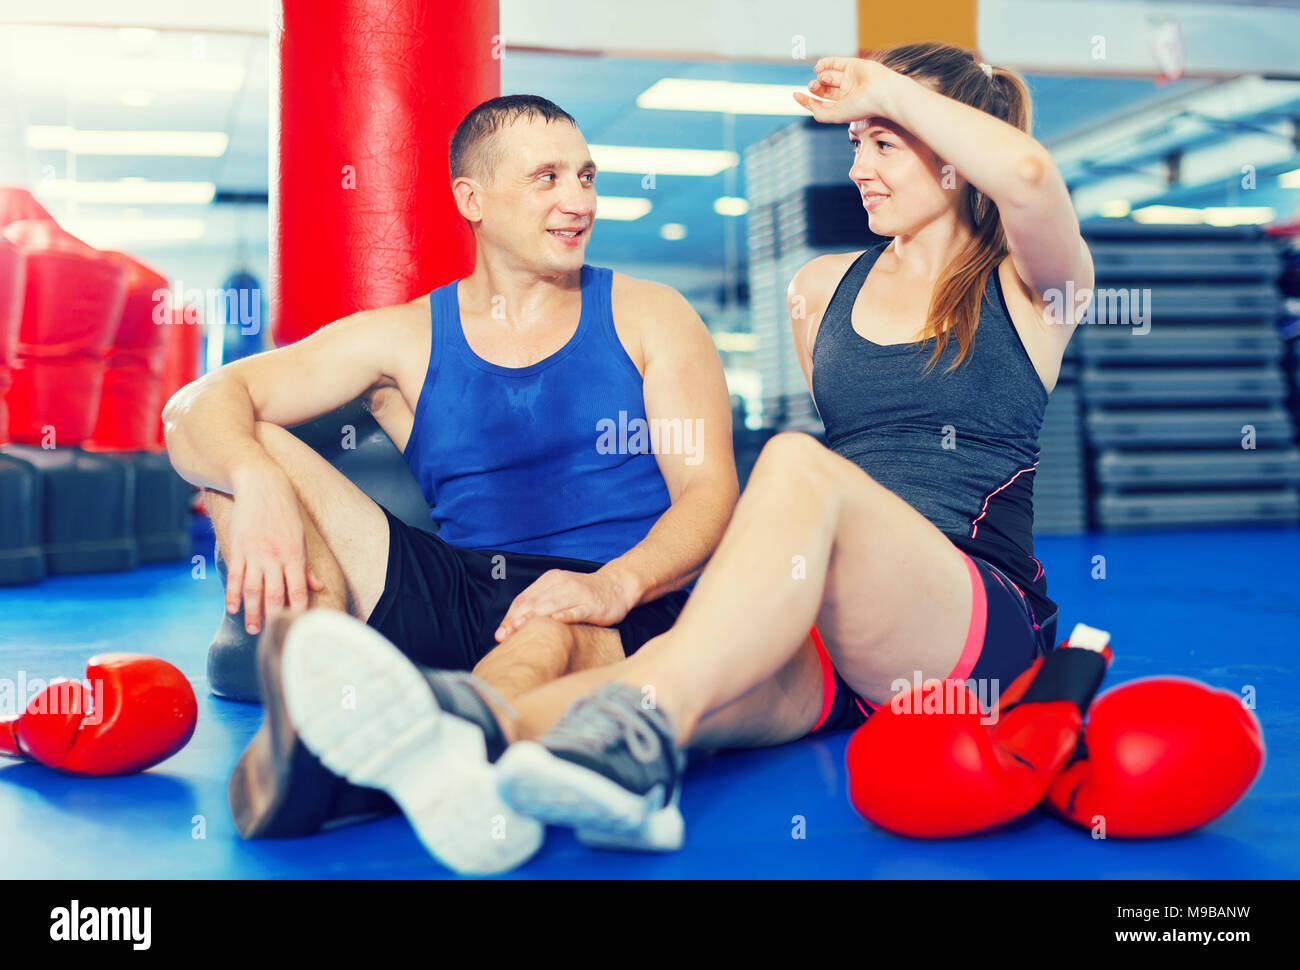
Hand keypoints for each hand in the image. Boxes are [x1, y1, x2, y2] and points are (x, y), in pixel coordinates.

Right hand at [225, 463, 324, 634]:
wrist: (261, 485)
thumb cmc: (284, 511)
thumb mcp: (300, 536)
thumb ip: (306, 565)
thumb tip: (319, 586)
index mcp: (294, 556)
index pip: (298, 591)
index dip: (298, 611)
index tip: (297, 628)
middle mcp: (276, 557)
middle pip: (275, 595)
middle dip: (274, 618)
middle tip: (272, 637)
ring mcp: (255, 553)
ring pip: (253, 590)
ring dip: (252, 612)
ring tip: (252, 629)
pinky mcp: (239, 548)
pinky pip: (236, 576)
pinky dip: (234, 594)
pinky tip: (233, 608)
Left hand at [494, 568, 637, 641]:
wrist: (616, 586)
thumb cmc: (584, 595)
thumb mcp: (559, 594)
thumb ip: (539, 605)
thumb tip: (512, 627)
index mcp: (549, 580)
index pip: (524, 599)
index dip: (510, 616)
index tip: (500, 634)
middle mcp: (561, 584)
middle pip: (534, 603)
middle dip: (517, 620)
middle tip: (505, 636)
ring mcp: (577, 594)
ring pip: (551, 606)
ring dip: (534, 619)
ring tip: (520, 631)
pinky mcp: (592, 604)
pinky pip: (575, 611)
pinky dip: (564, 617)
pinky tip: (554, 623)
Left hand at [793, 56, 896, 123]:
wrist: (881, 92)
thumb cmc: (860, 107)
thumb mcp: (834, 115)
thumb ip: (818, 113)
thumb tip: (806, 102)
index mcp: (842, 107)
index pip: (820, 103)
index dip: (806, 99)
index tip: (795, 94)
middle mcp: (846, 93)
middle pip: (822, 89)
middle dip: (814, 87)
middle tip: (813, 86)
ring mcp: (849, 78)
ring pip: (827, 76)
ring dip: (821, 77)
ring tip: (823, 79)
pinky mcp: (853, 65)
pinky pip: (834, 62)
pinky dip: (823, 63)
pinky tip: (818, 67)